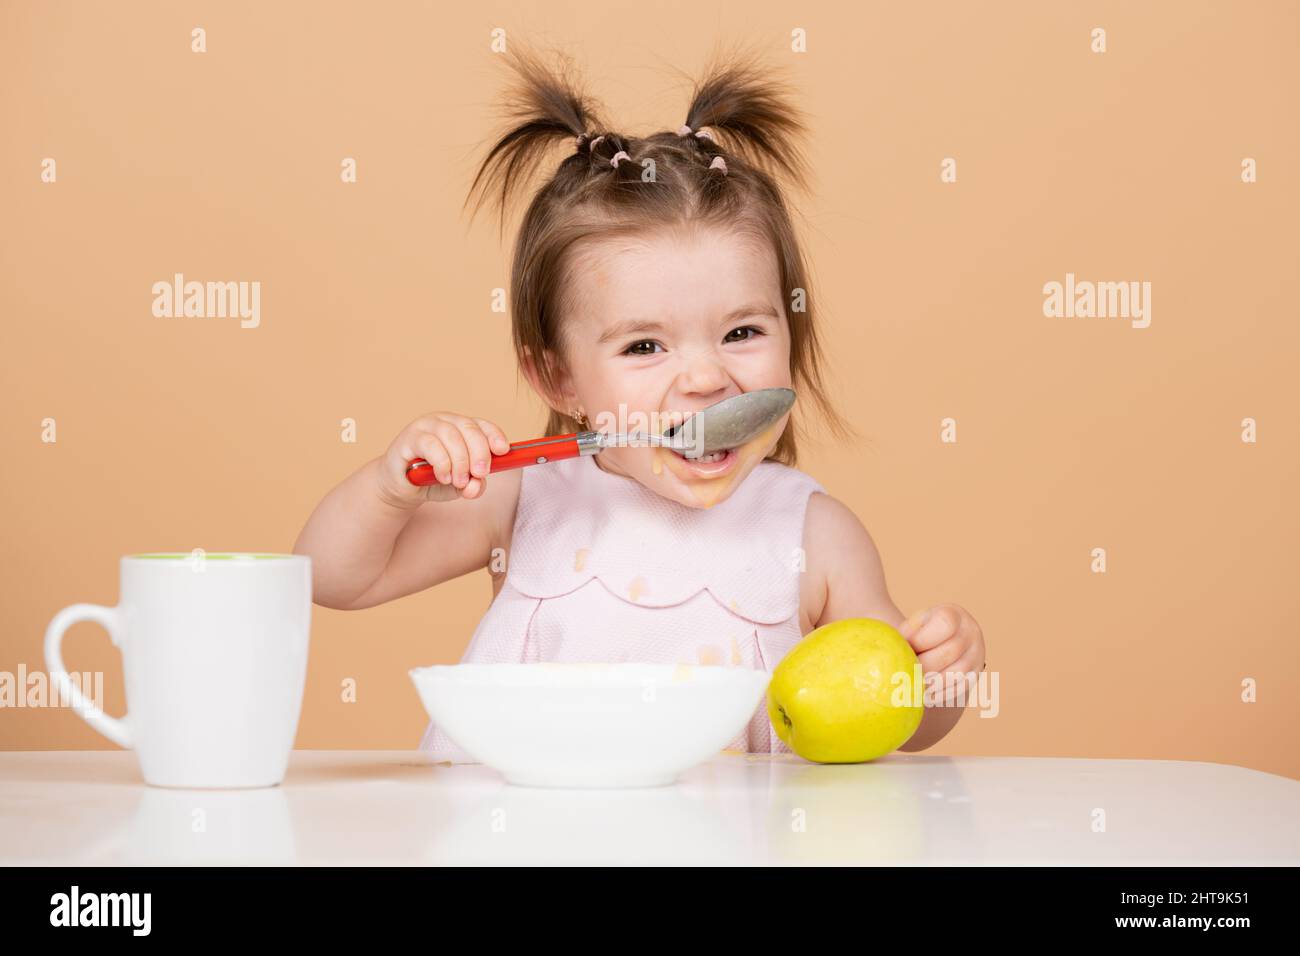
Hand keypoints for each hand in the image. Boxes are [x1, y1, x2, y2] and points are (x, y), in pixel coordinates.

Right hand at [377, 412, 510, 505]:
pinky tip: (443, 477)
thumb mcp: (461, 485)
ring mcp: (427, 426)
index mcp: (462, 429)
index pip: (483, 425)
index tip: (503, 451)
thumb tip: (477, 484)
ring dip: (460, 461)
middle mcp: (446, 421)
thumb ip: (474, 485)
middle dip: (479, 452)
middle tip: (481, 473)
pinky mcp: (410, 437)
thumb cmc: (434, 480)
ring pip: (451, 435)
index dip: (495, 435)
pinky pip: (430, 444)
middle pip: (469, 428)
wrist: (403, 488)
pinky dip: (442, 463)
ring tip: (459, 481)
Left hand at [898, 603, 985, 704]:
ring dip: (933, 683)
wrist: (943, 640)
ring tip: (913, 688)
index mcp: (954, 614)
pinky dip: (941, 695)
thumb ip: (907, 634)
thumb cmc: (921, 631)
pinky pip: (961, 688)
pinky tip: (925, 697)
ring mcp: (977, 654)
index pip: (945, 624)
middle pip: (949, 652)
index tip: (907, 648)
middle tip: (905, 675)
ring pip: (957, 673)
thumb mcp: (914, 625)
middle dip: (924, 665)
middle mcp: (971, 632)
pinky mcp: (976, 674)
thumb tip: (893, 652)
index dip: (923, 639)